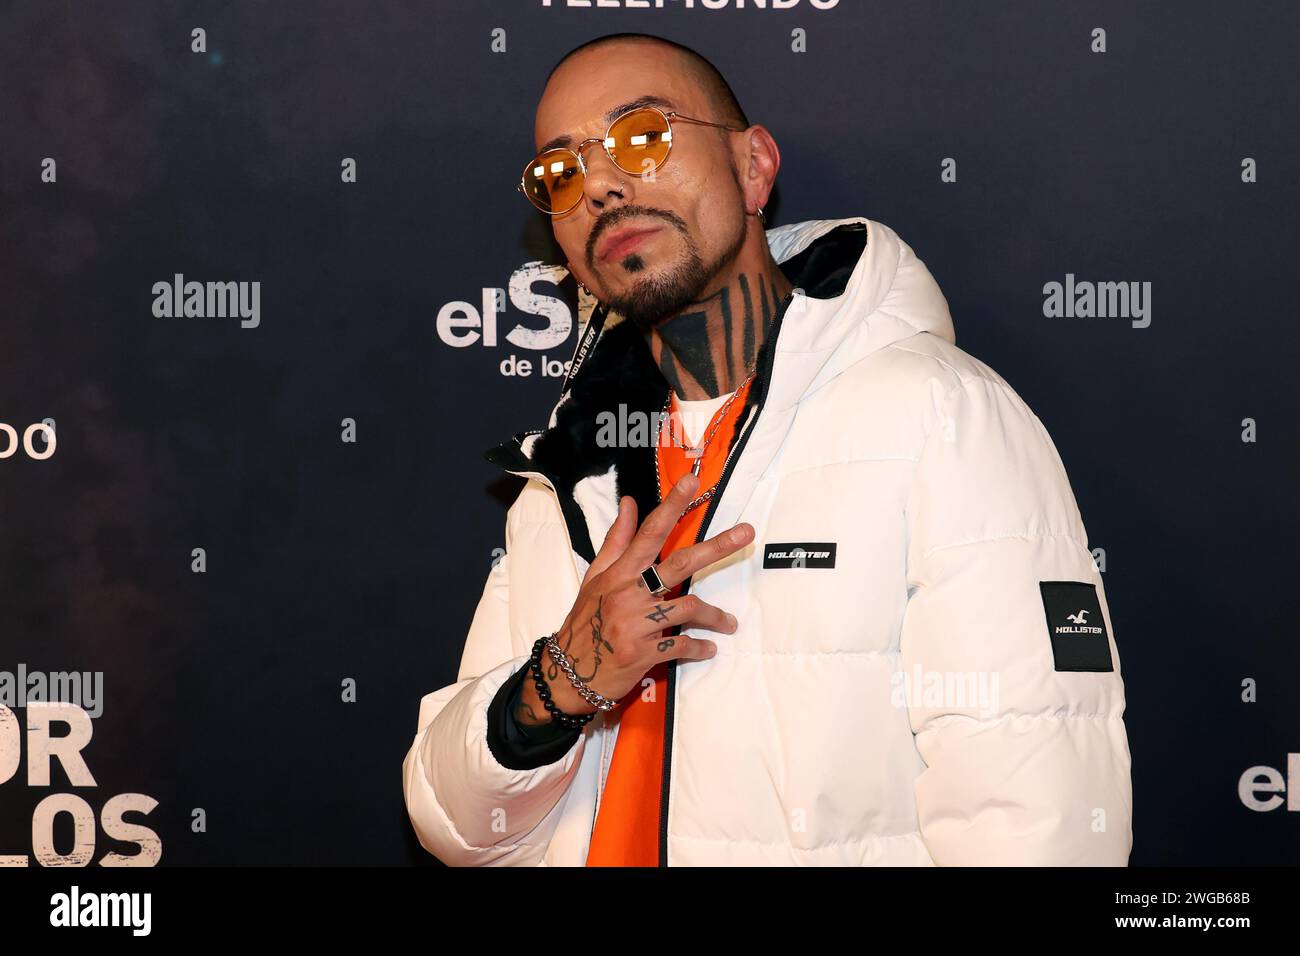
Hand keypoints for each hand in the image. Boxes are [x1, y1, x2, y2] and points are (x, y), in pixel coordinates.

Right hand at [522, 473, 753, 720]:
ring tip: (729, 623)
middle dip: (717, 547)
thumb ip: (617, 540)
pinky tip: (708, 648)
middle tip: (747, 533)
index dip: (671, 505)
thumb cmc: (585, 620)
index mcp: (619, 573)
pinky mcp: (644, 653)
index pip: (649, 532)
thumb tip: (630, 502)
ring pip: (689, 608)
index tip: (691, 481)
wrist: (568, 673)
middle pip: (680, 563)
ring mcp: (637, 624)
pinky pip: (682, 645)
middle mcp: (629, 594)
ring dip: (715, 617)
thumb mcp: (596, 578)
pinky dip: (699, 647)